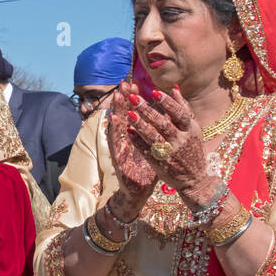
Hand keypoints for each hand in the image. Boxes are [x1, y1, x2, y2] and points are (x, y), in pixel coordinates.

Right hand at [105, 80, 156, 214]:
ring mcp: (121, 150)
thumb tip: (162, 116)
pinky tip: (113, 120)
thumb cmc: (147, 169)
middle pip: (124, 116)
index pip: (133, 114)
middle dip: (124, 100)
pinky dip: (114, 131)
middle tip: (124, 83)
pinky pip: (116, 144)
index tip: (134, 84)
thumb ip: (155, 132)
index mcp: (135, 137)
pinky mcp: (118, 160)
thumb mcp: (153, 148)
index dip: (133, 100)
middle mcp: (125, 141)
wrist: (139, 192)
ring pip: (118, 127)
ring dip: (117, 111)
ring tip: (117, 96)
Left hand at [125, 80, 211, 197]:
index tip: (154, 92)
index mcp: (191, 130)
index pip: (179, 113)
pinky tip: (128, 132)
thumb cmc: (193, 148)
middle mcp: (181, 141)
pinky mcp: (160, 164)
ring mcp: (170, 153)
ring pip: (153, 137)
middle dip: (147, 110)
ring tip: (128, 114)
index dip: (167, 103)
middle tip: (133, 98)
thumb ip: (184, 108)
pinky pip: (147, 151)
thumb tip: (174, 88)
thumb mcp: (194, 128)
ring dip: (140, 125)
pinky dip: (138, 142)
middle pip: (163, 124)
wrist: (194, 178)